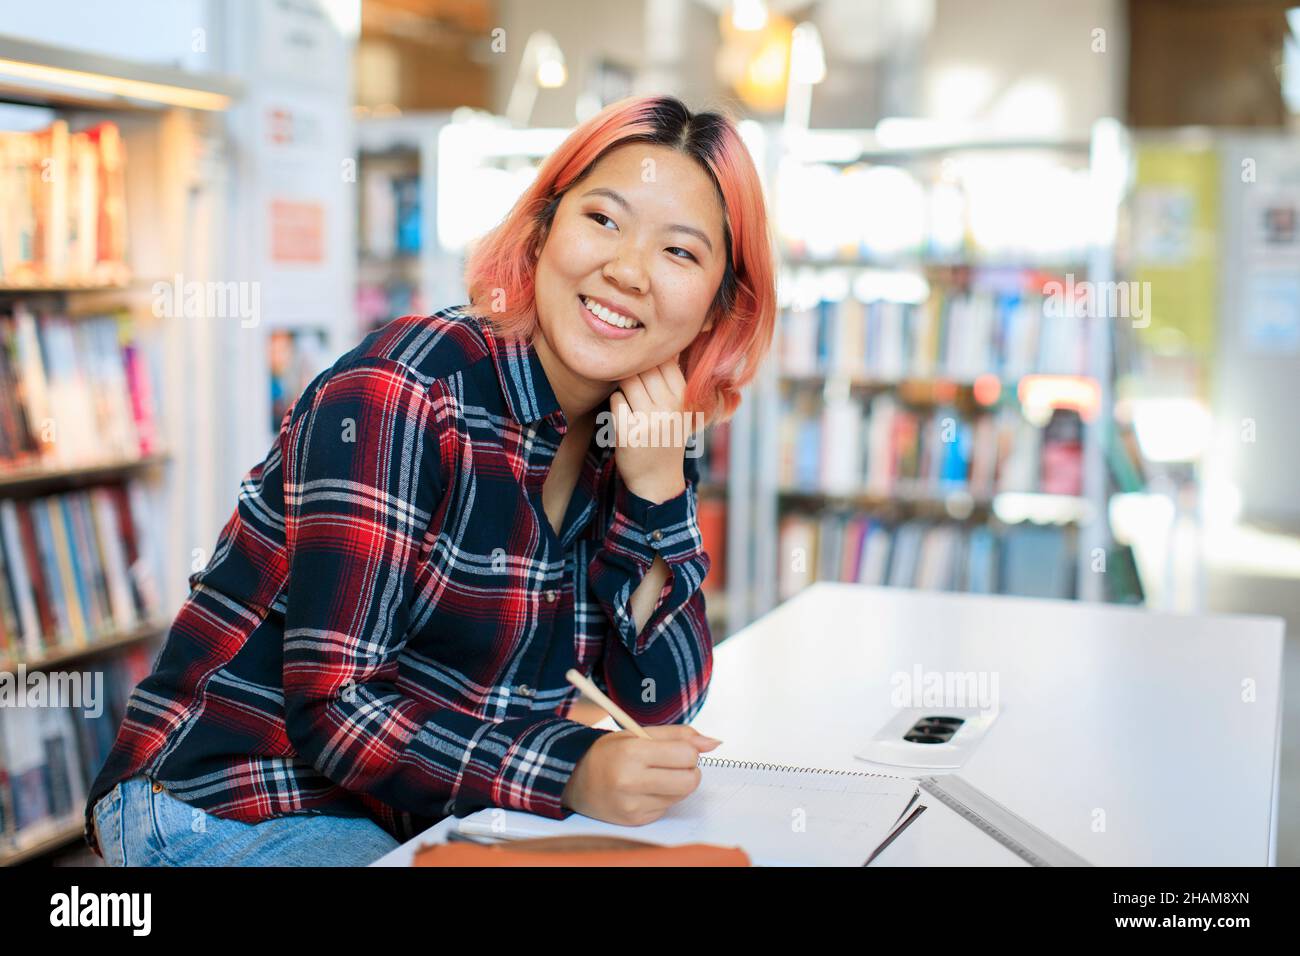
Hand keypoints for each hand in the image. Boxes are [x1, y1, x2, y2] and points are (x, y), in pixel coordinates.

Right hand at [561, 725, 720, 825]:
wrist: (575, 779)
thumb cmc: (608, 752)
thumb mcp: (638, 733)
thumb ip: (678, 735)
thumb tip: (714, 743)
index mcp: (633, 753)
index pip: (686, 755)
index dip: (688, 751)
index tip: (677, 749)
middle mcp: (631, 781)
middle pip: (690, 781)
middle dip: (689, 770)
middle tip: (672, 763)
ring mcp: (633, 805)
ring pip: (682, 795)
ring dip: (676, 784)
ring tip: (654, 775)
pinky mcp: (635, 819)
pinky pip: (667, 808)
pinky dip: (663, 797)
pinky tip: (644, 790)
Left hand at [609, 358, 695, 503]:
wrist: (657, 479)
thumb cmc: (666, 437)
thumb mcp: (680, 409)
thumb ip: (673, 380)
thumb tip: (663, 345)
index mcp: (685, 398)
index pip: (665, 360)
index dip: (650, 360)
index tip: (645, 370)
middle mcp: (670, 408)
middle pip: (644, 369)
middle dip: (634, 372)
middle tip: (634, 386)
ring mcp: (650, 420)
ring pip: (628, 381)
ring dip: (625, 388)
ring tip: (632, 402)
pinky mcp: (629, 432)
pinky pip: (616, 400)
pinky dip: (617, 405)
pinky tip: (625, 418)